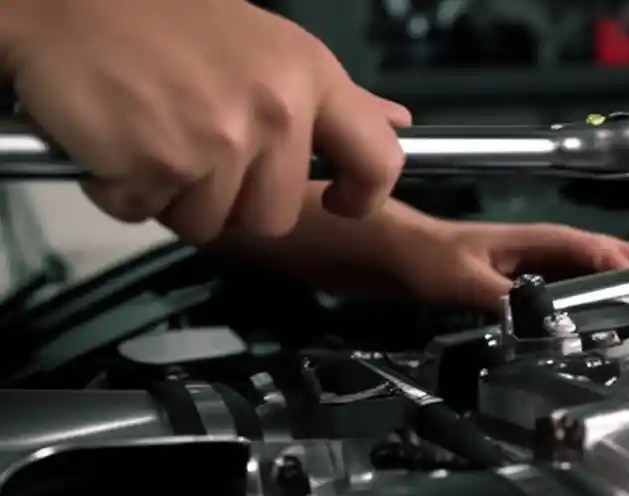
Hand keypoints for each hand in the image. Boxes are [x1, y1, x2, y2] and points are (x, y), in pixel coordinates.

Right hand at [0, 0, 407, 240]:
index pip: (378, 160)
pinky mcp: (163, 165)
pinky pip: (148, 213)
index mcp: (310, 76)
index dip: (364, 196)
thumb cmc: (159, 18)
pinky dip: (121, 189)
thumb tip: (394, 123)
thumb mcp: (267, 45)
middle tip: (193, 148)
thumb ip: (335, 99)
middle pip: (275, 215)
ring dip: (173, 196)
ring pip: (211, 223)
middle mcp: (276, 110)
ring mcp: (221, 141)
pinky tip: (116, 139)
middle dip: (230, 199)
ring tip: (152, 135)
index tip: (341, 201)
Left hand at [207, 189, 628, 311]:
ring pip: (526, 288)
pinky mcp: (430, 295)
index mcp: (488, 244)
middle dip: (602, 279)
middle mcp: (479, 257)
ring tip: (600, 322)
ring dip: (565, 302)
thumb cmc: (344, 236)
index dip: (611, 259)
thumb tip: (527, 314)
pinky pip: (492, 311)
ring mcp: (456, 276)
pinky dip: (520, 324)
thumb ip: (477, 287)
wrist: (289, 244)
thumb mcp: (424, 265)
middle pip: (556, 266)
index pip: (567, 248)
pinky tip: (522, 339)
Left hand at [387, 218, 628, 311]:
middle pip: (608, 259)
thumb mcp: (463, 281)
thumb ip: (502, 300)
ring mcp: (539, 265)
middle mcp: (546, 250)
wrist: (397, 254)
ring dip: (620, 291)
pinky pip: (573, 291)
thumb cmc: (426, 257)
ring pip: (594, 275)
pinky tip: (601, 325)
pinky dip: (594, 303)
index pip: (598, 249)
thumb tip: (536, 320)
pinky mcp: (528, 283)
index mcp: (539, 240)